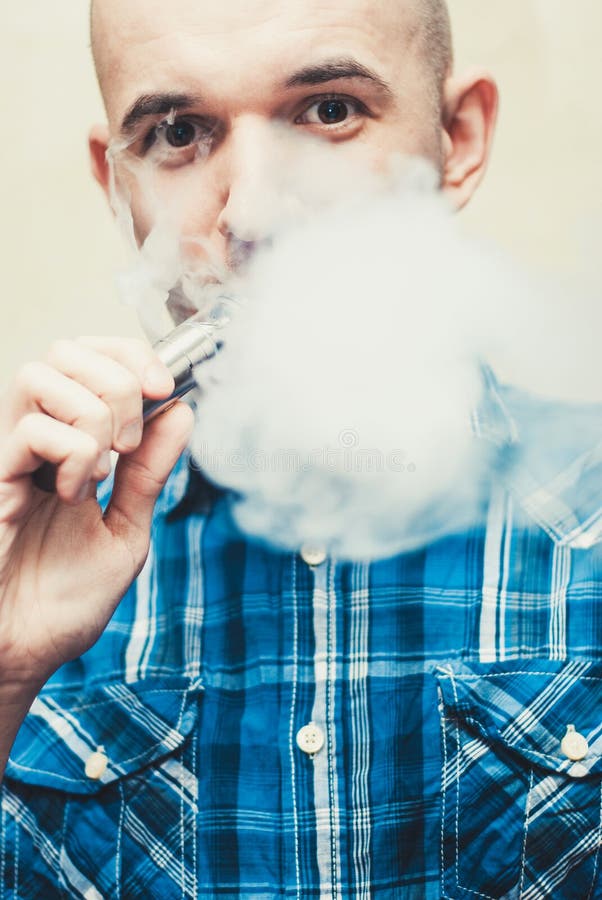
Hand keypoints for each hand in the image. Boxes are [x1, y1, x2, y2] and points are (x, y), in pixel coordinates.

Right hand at [0, 336, 193, 693]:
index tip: (164, 387)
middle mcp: (38, 440)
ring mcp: (10, 455)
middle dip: (118, 380)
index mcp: (72, 445)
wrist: (25, 652)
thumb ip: (149, 472)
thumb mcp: (126, 529)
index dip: (131, 356)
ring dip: (94, 414)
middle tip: (130, 443)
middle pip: (65, 349)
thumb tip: (180, 411)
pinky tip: (71, 495)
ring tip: (100, 470)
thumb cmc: (65, 600)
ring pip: (41, 372)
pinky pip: (32, 430)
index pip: (91, 358)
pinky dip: (73, 455)